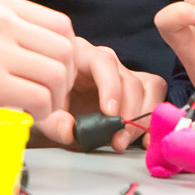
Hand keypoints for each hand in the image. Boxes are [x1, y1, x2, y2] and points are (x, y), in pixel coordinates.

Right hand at [0, 0, 81, 158]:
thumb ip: (14, 38)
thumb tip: (61, 63)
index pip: (60, 24)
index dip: (66, 55)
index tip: (56, 77)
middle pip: (64, 49)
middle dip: (66, 80)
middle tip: (52, 100)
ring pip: (56, 75)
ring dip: (55, 100)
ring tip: (37, 111)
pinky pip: (38, 98)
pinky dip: (40, 114)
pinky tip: (24, 119)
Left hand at [33, 38, 167, 151]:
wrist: (49, 104)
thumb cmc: (45, 100)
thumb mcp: (41, 111)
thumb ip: (53, 121)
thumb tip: (71, 132)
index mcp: (80, 54)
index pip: (103, 62)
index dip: (110, 86)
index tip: (110, 113)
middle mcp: (105, 61)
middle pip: (129, 78)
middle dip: (128, 111)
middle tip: (117, 138)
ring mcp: (122, 73)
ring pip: (147, 87)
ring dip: (141, 117)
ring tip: (124, 140)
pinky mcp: (134, 87)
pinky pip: (153, 95)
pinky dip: (152, 118)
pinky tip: (144, 139)